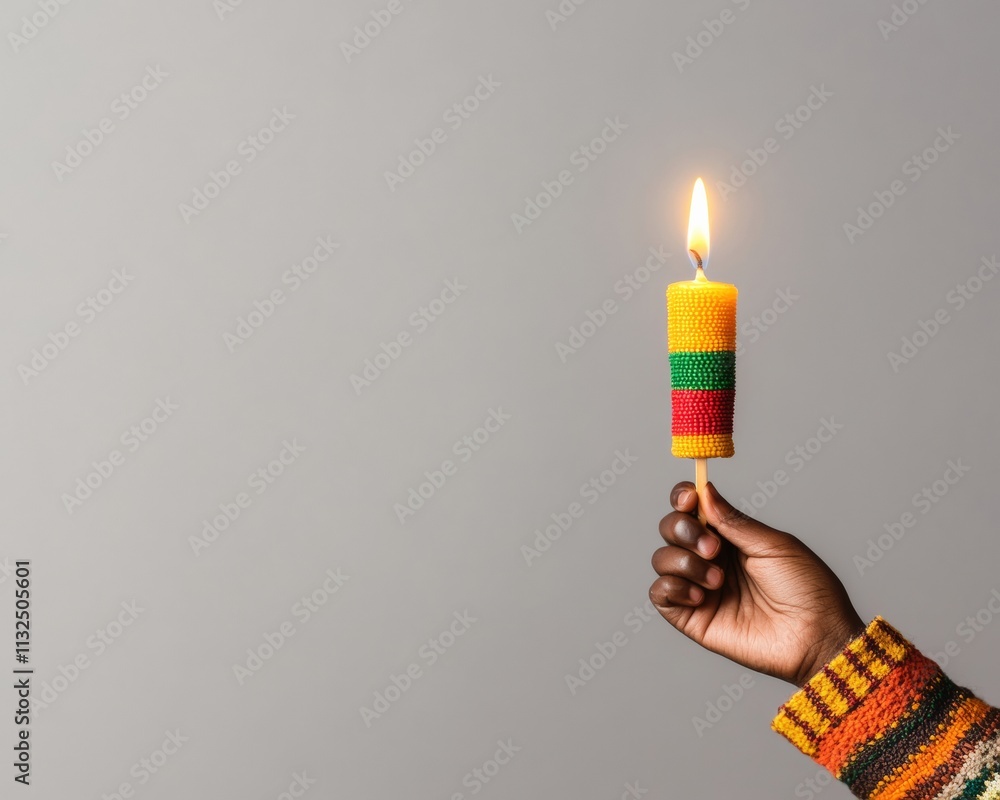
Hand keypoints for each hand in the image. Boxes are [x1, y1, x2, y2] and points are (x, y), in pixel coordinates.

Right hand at [649, 481, 864, 686]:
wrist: (816, 637)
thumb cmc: (808, 591)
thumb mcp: (774, 545)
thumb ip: (733, 521)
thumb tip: (704, 491)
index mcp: (730, 537)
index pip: (692, 509)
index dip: (683, 498)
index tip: (690, 498)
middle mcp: (710, 559)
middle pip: (670, 529)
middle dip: (683, 530)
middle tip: (713, 548)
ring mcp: (699, 588)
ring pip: (662, 559)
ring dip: (685, 562)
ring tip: (719, 580)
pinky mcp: (692, 618)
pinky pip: (659, 594)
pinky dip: (673, 587)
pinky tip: (701, 595)